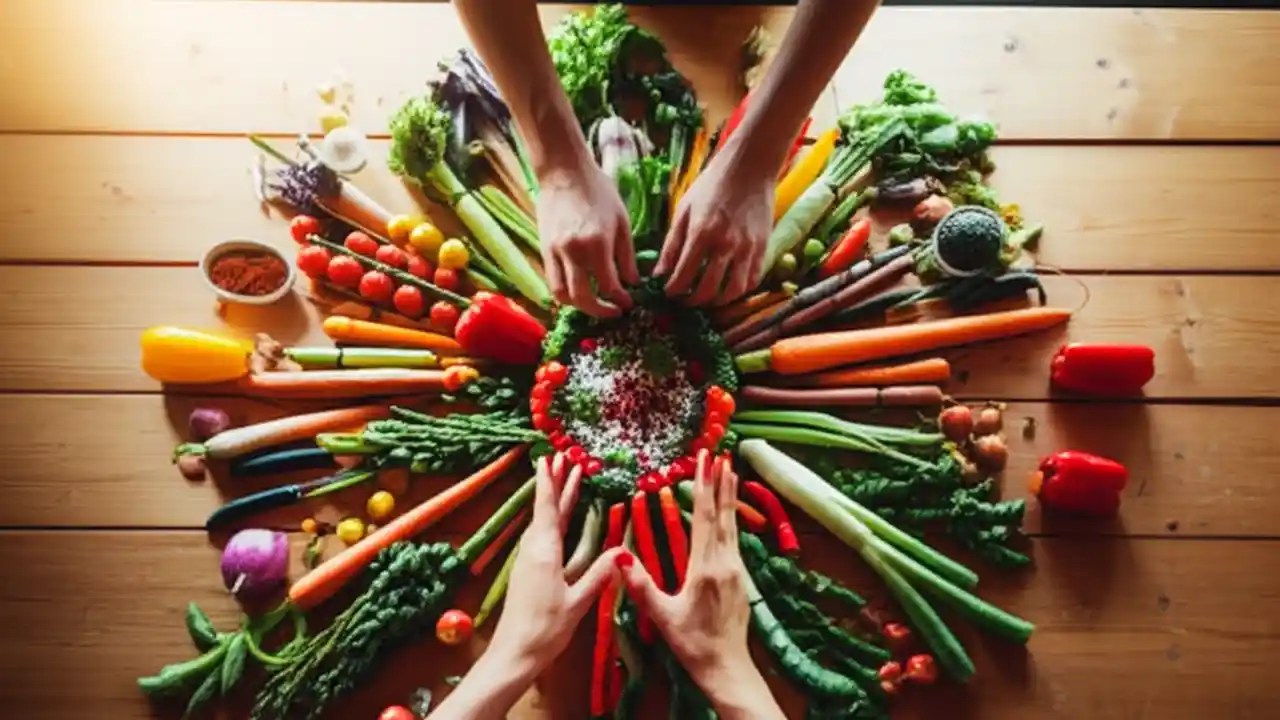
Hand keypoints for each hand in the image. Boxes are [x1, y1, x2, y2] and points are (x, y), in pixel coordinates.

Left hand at [488, 453, 622, 669]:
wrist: (513, 655)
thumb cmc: (545, 629)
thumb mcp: (578, 603)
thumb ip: (600, 575)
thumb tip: (623, 551)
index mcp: (544, 552)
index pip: (547, 509)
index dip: (550, 482)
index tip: (550, 457)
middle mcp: (533, 551)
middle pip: (546, 511)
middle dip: (556, 485)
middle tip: (565, 459)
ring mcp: (528, 562)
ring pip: (543, 524)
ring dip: (554, 502)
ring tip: (566, 483)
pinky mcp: (527, 574)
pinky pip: (542, 537)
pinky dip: (552, 522)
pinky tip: (558, 524)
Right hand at [538, 160, 639, 316]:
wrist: (563, 171)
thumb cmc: (598, 190)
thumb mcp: (622, 220)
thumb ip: (627, 255)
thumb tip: (632, 283)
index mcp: (598, 244)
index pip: (610, 286)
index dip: (621, 300)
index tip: (629, 303)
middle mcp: (574, 253)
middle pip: (584, 299)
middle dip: (601, 311)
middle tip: (614, 311)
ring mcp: (555, 253)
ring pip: (563, 295)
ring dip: (580, 306)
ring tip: (595, 304)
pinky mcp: (544, 250)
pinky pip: (552, 282)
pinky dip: (565, 293)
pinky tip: (578, 290)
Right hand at [614, 452, 783, 717]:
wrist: (727, 668)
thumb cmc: (692, 644)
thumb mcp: (662, 616)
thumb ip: (641, 585)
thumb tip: (619, 556)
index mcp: (706, 569)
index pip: (706, 518)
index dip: (705, 486)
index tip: (706, 460)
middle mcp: (726, 564)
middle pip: (724, 515)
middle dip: (722, 482)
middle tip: (722, 453)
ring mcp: (737, 571)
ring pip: (734, 526)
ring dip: (730, 497)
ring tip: (730, 472)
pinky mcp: (742, 580)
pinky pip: (736, 541)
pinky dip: (733, 519)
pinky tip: (731, 514)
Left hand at [656, 148, 772, 306]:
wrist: (749, 167)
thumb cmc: (712, 186)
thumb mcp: (684, 210)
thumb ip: (671, 245)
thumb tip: (658, 274)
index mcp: (701, 233)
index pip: (683, 276)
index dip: (672, 291)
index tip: (668, 293)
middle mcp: (725, 245)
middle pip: (707, 290)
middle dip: (692, 301)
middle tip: (685, 300)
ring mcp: (747, 248)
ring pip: (732, 291)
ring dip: (717, 302)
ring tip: (707, 299)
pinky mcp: (763, 248)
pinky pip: (752, 280)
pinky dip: (739, 291)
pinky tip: (728, 289)